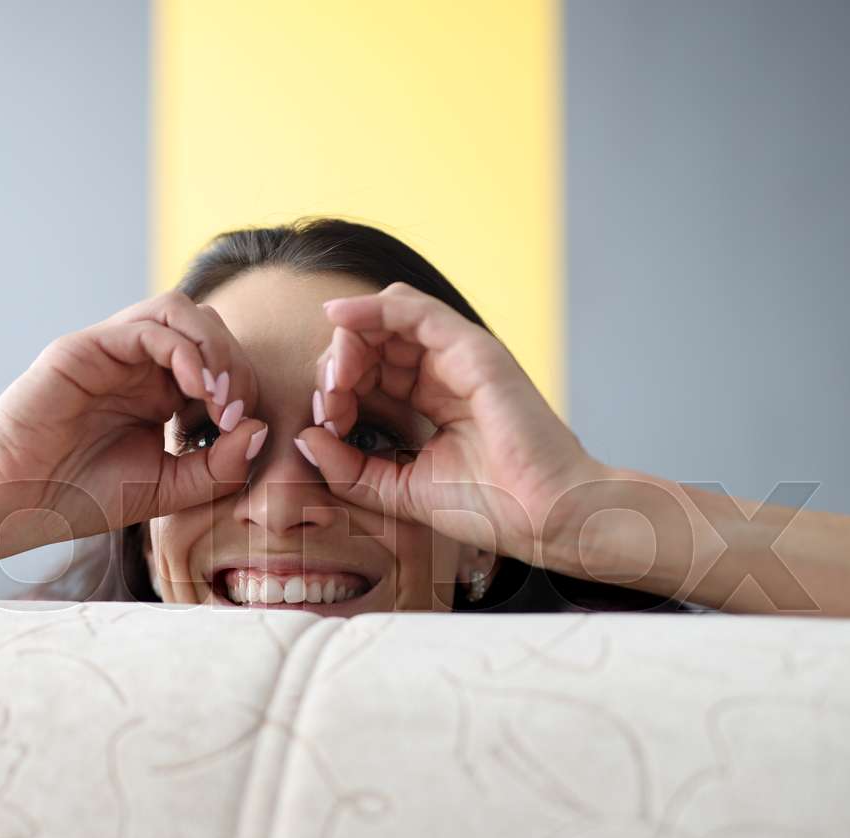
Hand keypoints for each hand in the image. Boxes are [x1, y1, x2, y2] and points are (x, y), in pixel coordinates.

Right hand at [0, 291, 267, 565]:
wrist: (11, 505)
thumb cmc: (78, 498)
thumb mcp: (166, 490)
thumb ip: (217, 467)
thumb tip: (259, 429)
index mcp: (157, 392)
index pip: (218, 360)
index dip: (242, 387)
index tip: (242, 430)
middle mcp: (136, 364)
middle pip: (207, 328)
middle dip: (236, 364)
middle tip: (235, 411)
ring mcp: (110, 352)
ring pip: (180, 312)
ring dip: (214, 348)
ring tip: (220, 396)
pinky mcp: (85, 348)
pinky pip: (147, 326)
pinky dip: (184, 349)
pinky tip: (195, 388)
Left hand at [296, 282, 606, 567]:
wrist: (545, 517)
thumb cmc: (489, 508)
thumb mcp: (398, 490)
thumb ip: (349, 468)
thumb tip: (305, 436)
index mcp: (430, 402)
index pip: (369, 373)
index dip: (337, 391)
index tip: (327, 426)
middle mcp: (443, 373)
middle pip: (372, 343)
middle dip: (338, 366)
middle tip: (328, 403)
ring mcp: (459, 356)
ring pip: (386, 320)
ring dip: (349, 341)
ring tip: (336, 379)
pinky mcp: (472, 348)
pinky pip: (411, 309)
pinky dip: (370, 308)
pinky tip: (339, 317)